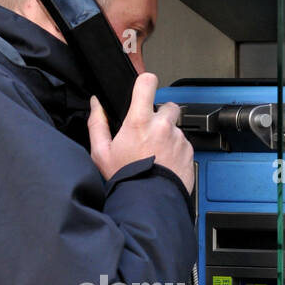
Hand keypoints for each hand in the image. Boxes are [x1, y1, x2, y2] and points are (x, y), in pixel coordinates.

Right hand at [88, 71, 193, 193]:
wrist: (149, 203)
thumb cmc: (126, 179)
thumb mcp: (102, 153)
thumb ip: (97, 124)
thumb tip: (96, 104)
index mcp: (139, 121)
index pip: (147, 83)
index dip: (146, 82)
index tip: (144, 87)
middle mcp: (162, 126)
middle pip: (168, 105)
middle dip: (160, 115)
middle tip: (149, 132)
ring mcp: (178, 138)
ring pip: (175, 127)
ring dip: (167, 135)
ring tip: (155, 153)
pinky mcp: (189, 151)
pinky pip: (183, 144)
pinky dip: (175, 150)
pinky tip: (164, 162)